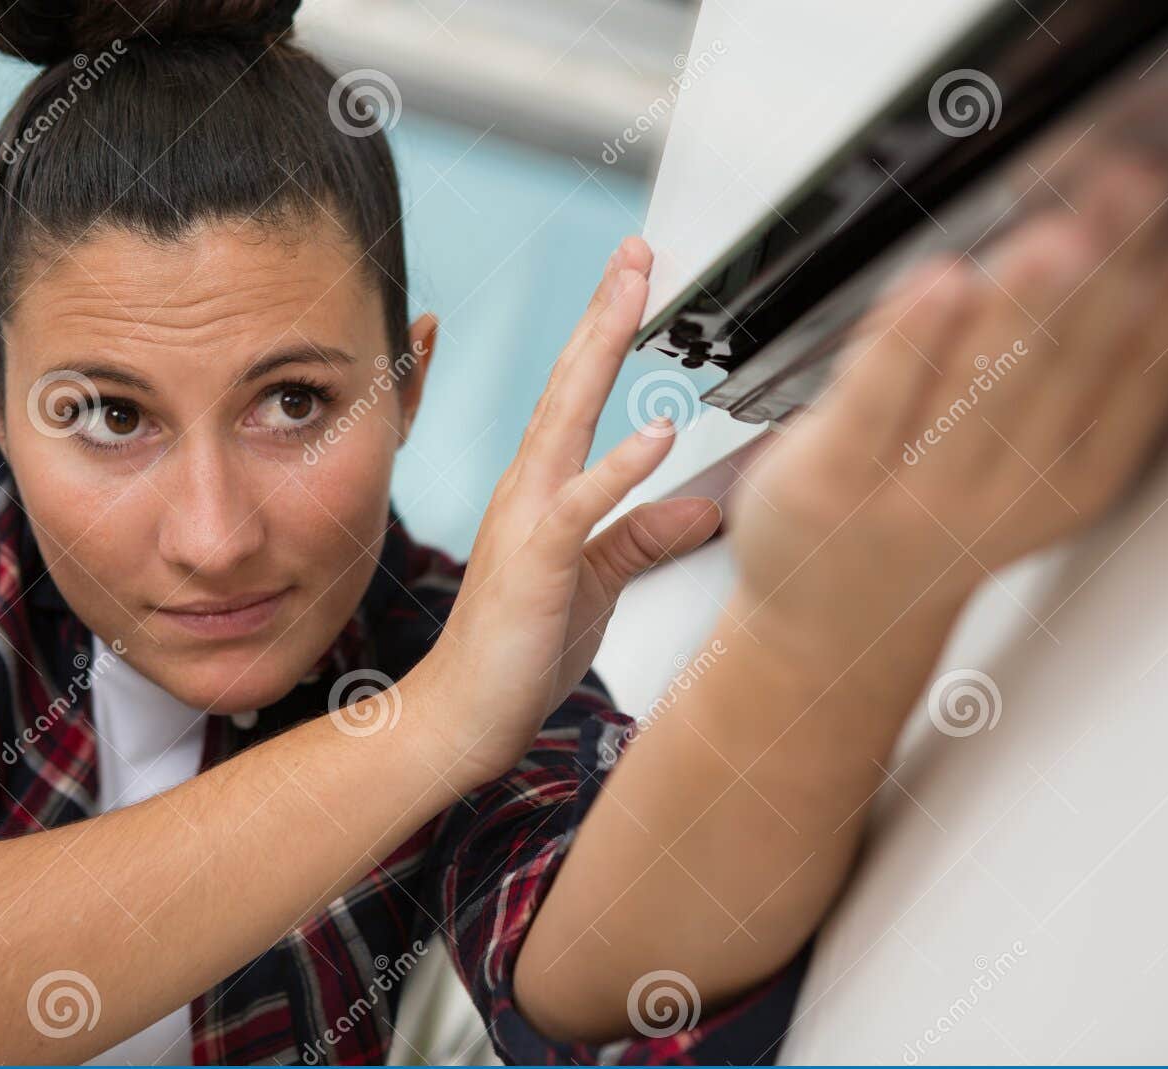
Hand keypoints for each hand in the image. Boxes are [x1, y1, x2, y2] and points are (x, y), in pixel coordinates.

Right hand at [409, 239, 720, 786]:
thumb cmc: (518, 651)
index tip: (633, 278)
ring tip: (632, 292)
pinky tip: (656, 433)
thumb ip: (644, 535)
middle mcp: (529, 490)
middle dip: (602, 312)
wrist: (465, 716)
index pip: (578, 393)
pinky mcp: (538, 562)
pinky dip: (618, 468)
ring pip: (566, 419)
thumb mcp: (599, 581)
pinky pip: (581, 506)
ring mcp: (528, 520)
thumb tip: (701, 502)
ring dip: (601, 352)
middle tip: (633, 253)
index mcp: (543, 489)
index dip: (606, 332)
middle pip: (570, 382)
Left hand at [726, 158, 1167, 660]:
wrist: (836, 615)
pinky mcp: (831, 479)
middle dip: (1106, 275)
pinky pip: (875, 400)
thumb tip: (1119, 238)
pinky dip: (908, 339)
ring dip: (1020, 306)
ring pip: (980, 387)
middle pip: (1067, 369)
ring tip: (1058, 236)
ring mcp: (914, 490)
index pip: (1145, 377)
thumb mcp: (1030, 456)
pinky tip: (937, 283)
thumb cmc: (932, 513)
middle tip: (1135, 193)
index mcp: (1073, 478)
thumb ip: (1073, 363)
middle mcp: (1004, 491)